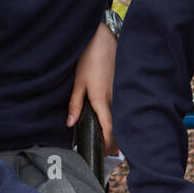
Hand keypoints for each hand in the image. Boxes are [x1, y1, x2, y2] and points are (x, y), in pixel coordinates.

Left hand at [67, 23, 117, 154]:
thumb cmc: (90, 59)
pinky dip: (120, 116)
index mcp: (101, 99)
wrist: (105, 39)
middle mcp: (115, 98)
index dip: (108, 144)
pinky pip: (123, 105)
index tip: (105, 153)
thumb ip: (75, 104)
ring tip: (112, 140)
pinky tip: (116, 119)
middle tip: (110, 152)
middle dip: (116, 141)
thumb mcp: (78, 82)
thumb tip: (70, 124)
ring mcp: (121, 91)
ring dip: (119, 129)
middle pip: (119, 126)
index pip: (109, 129)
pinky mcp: (123, 85)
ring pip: (122, 116)